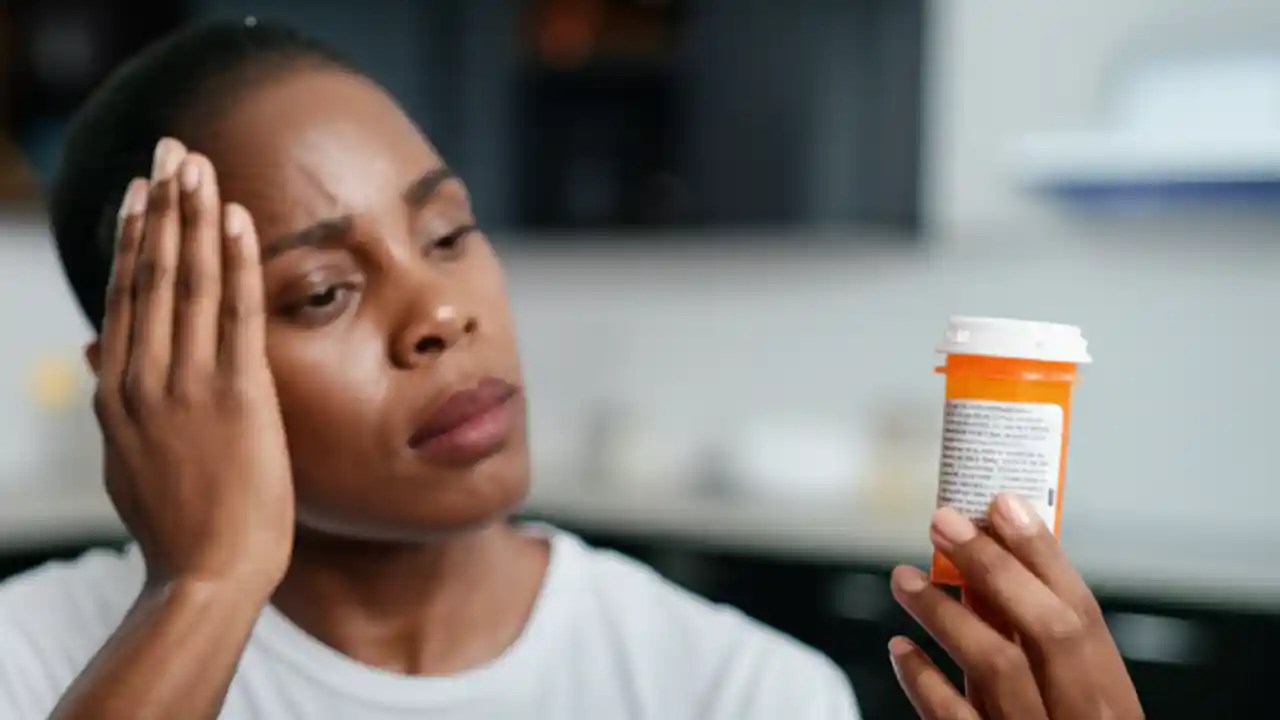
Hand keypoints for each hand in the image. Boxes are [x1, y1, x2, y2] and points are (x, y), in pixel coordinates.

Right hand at [92, 138, 293, 593]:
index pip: (126, 295)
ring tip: (199, 165)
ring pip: (188, 283)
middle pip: (151, 274)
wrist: (206, 577)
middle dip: (163, 206)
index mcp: (118, 392)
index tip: (143, 190)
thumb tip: (97, 352)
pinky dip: (236, 263)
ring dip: (195, 218)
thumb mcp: (129, 459)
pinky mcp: (236, 397)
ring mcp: (186, 386)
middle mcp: (143, 379)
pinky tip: (239, 220)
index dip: (135, 236)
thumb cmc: (178, 526)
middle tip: (173, 150)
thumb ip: (118, 401)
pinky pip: (235, 315)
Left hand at [887, 494, 1143, 718]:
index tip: (1003, 503)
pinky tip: (899, 648)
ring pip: (995, 669)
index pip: (1083, 616)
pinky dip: (921, 680)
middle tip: (943, 522)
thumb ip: (1045, 650)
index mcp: (1113, 702)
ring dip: (945, 612)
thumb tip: (993, 569)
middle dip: (994, 569)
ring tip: (904, 577)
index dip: (1043, 555)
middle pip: (1046, 633)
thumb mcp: (1074, 701)